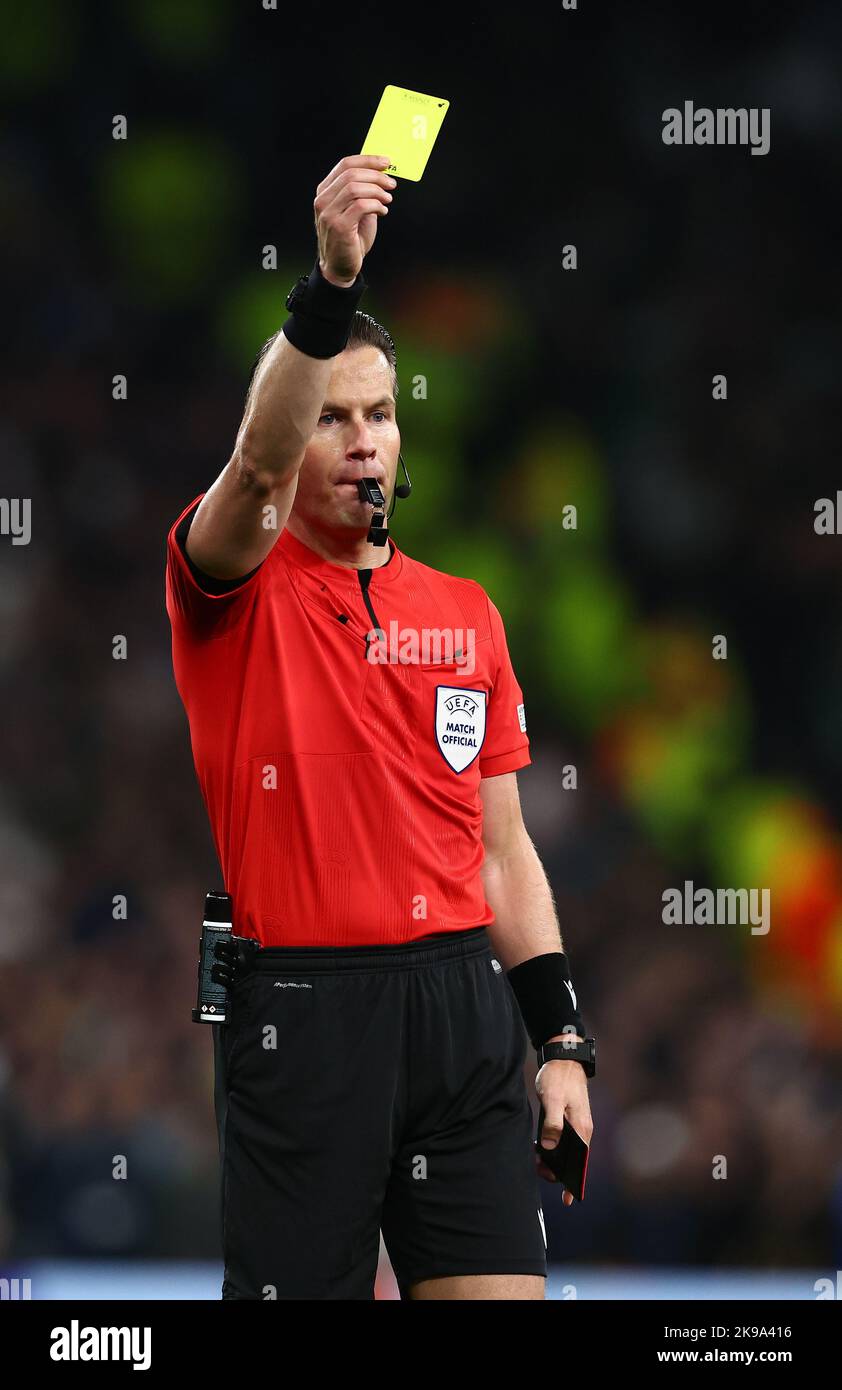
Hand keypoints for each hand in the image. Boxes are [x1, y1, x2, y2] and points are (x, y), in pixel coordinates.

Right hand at [313, 154, 396, 285]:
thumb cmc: (349, 240)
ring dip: (377, 191)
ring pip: (355, 188)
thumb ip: (363, 192)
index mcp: (325, 191)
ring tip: (387, 199)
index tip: (385, 163)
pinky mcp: (339, 226)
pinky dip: (376, 205)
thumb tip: (381, 175)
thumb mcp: (355, 211)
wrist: (340, 267)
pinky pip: (361, 206)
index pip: (345, 164)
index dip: (368, 160)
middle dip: (376, 176)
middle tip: (391, 184)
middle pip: (351, 174)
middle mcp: (323, 200)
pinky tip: (382, 211)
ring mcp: (328, 213)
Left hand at [535, 1036, 593, 1206]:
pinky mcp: (565, 1119)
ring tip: (535, 1160)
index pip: (582, 1161)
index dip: (574, 1181)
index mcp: (582, 1127)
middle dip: (557, 1170)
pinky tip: (537, 1147)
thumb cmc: (558, 1077)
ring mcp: (574, 1124)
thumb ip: (552, 1123)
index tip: (568, 1199)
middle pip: (572, 1159)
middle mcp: (581, 1128)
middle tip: (539, 1170)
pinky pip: (560, 1140)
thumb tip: (550, 1148)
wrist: (562, 1056)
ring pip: (564, 1151)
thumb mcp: (552, 1099)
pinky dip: (550, 1147)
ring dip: (552, 1159)